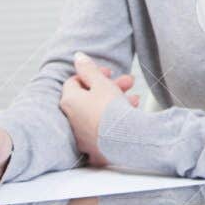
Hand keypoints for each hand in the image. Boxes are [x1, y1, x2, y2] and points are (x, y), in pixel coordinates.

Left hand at [59, 51, 139, 166]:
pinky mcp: (94, 147)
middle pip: (89, 97)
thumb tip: (77, 57)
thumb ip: (89, 69)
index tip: (108, 73)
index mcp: (70, 101)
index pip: (74, 82)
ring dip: (116, 101)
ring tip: (134, 99)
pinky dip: (114, 119)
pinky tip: (130, 114)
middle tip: (128, 82)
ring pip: (98, 112)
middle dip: (110, 87)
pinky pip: (103, 127)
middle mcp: (72, 119)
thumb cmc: (110, 110)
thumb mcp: (101, 83)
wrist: (122, 141)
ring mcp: (82, 135)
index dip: (92, 74)